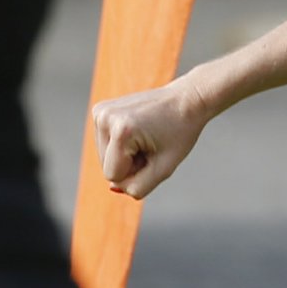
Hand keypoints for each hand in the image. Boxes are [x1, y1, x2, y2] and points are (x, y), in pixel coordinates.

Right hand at [90, 80, 215, 199]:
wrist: (186, 100)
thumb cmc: (179, 132)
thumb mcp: (164, 168)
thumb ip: (138, 187)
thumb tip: (113, 187)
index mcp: (121, 130)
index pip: (112, 175)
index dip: (135, 173)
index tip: (153, 154)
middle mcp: (105, 117)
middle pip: (106, 166)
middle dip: (130, 164)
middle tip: (152, 145)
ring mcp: (100, 112)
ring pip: (104, 157)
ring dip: (126, 154)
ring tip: (146, 137)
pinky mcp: (100, 110)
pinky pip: (105, 144)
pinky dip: (122, 144)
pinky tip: (138, 130)